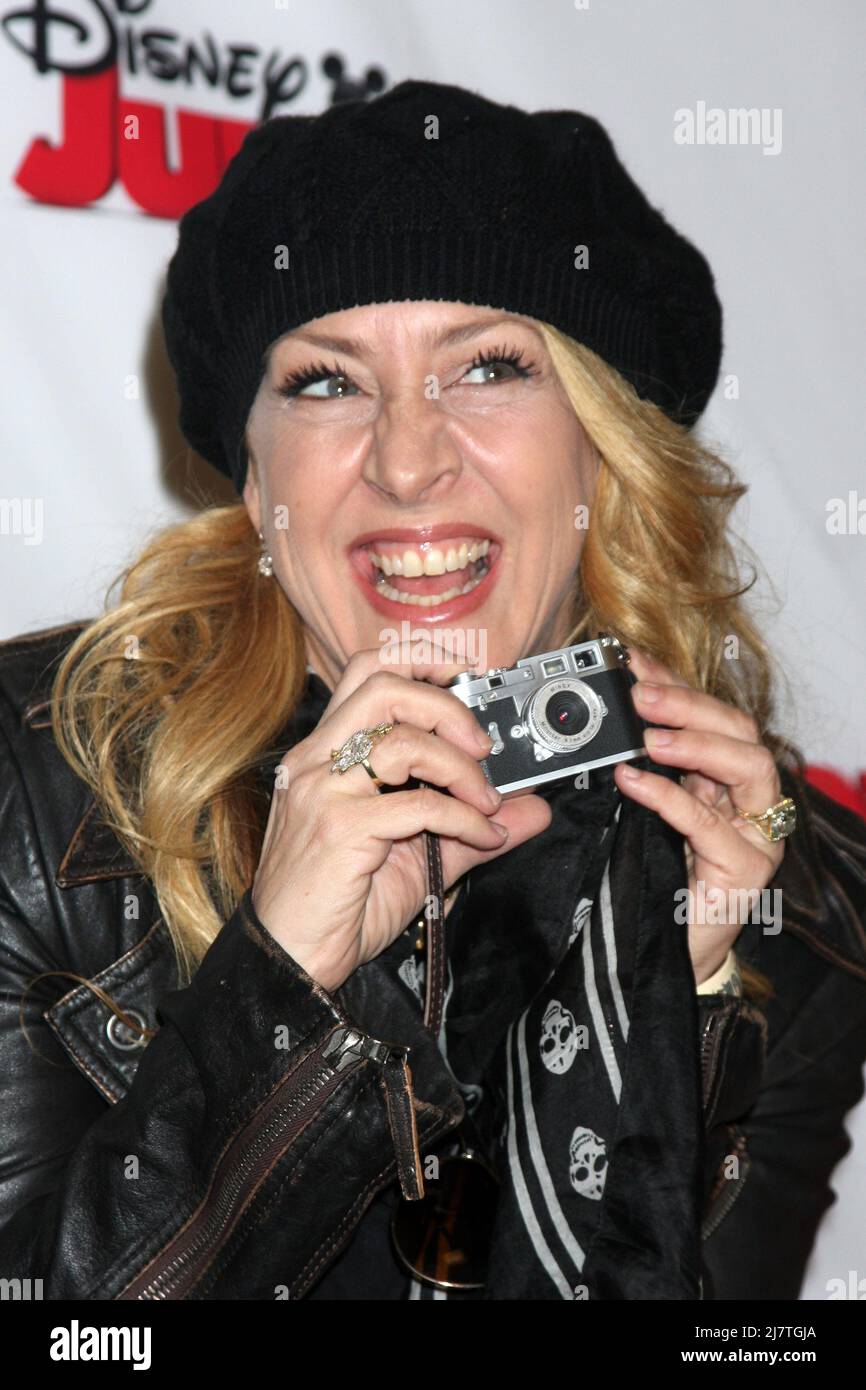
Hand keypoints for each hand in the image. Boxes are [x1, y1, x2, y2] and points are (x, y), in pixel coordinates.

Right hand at [251, 648, 551, 991]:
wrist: (290, 960)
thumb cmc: (339, 905)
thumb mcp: (416, 856)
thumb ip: (471, 825)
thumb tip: (533, 808)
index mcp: (324, 753)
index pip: (367, 671)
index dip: (422, 661)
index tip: (468, 679)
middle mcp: (315, 761)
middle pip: (382, 686)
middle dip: (447, 705)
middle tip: (483, 745)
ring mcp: (322, 791)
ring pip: (402, 739)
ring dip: (462, 767)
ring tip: (488, 801)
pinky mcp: (339, 827)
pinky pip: (418, 804)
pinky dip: (466, 817)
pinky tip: (484, 836)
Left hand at [613, 647, 785, 985]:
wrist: (662, 957)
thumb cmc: (651, 882)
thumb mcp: (642, 813)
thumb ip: (639, 768)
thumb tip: (601, 718)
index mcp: (725, 778)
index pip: (712, 714)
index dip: (675, 683)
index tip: (630, 661)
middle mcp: (750, 800)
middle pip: (741, 729)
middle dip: (690, 703)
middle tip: (639, 693)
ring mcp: (756, 835)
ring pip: (750, 766)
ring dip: (696, 741)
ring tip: (646, 735)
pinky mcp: (745, 872)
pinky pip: (712, 825)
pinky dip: (670, 797)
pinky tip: (632, 783)